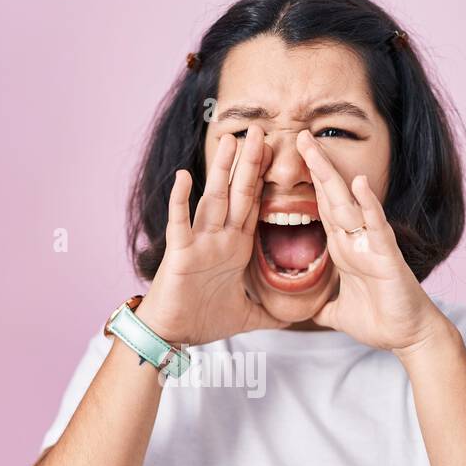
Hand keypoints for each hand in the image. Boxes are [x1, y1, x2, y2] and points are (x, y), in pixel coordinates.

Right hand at [135, 125, 284, 346]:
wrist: (172, 334)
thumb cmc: (202, 320)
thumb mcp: (247, 316)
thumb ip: (269, 314)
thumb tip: (292, 320)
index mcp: (235, 248)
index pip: (253, 206)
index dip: (264, 180)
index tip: (275, 152)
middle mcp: (218, 239)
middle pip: (237, 194)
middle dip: (248, 163)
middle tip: (259, 130)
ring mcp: (199, 243)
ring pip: (213, 199)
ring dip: (221, 170)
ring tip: (230, 140)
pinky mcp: (180, 253)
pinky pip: (180, 223)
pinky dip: (180, 200)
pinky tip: (182, 176)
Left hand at [295, 131, 455, 357]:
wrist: (409, 336)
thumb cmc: (380, 321)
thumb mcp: (337, 314)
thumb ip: (321, 307)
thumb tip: (304, 311)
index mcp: (343, 250)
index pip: (321, 211)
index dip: (306, 187)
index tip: (289, 164)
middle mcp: (356, 241)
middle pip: (331, 197)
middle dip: (315, 168)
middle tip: (299, 136)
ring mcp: (371, 245)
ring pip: (348, 203)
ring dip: (331, 176)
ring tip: (315, 148)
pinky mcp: (386, 256)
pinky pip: (376, 226)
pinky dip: (368, 204)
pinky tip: (359, 183)